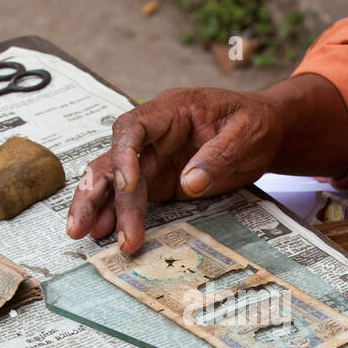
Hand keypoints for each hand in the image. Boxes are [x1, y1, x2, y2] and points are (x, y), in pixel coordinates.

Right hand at [65, 87, 285, 252]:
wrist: (266, 132)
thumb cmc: (255, 122)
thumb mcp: (246, 132)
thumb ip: (219, 155)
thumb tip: (190, 183)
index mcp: (171, 111)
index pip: (133, 128)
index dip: (124, 155)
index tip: (129, 185)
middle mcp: (153, 135)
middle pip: (113, 159)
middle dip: (95, 191)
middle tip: (81, 223)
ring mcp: (153, 159)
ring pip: (116, 183)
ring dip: (100, 208)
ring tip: (87, 235)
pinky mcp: (159, 182)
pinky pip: (133, 199)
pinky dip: (119, 216)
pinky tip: (106, 234)